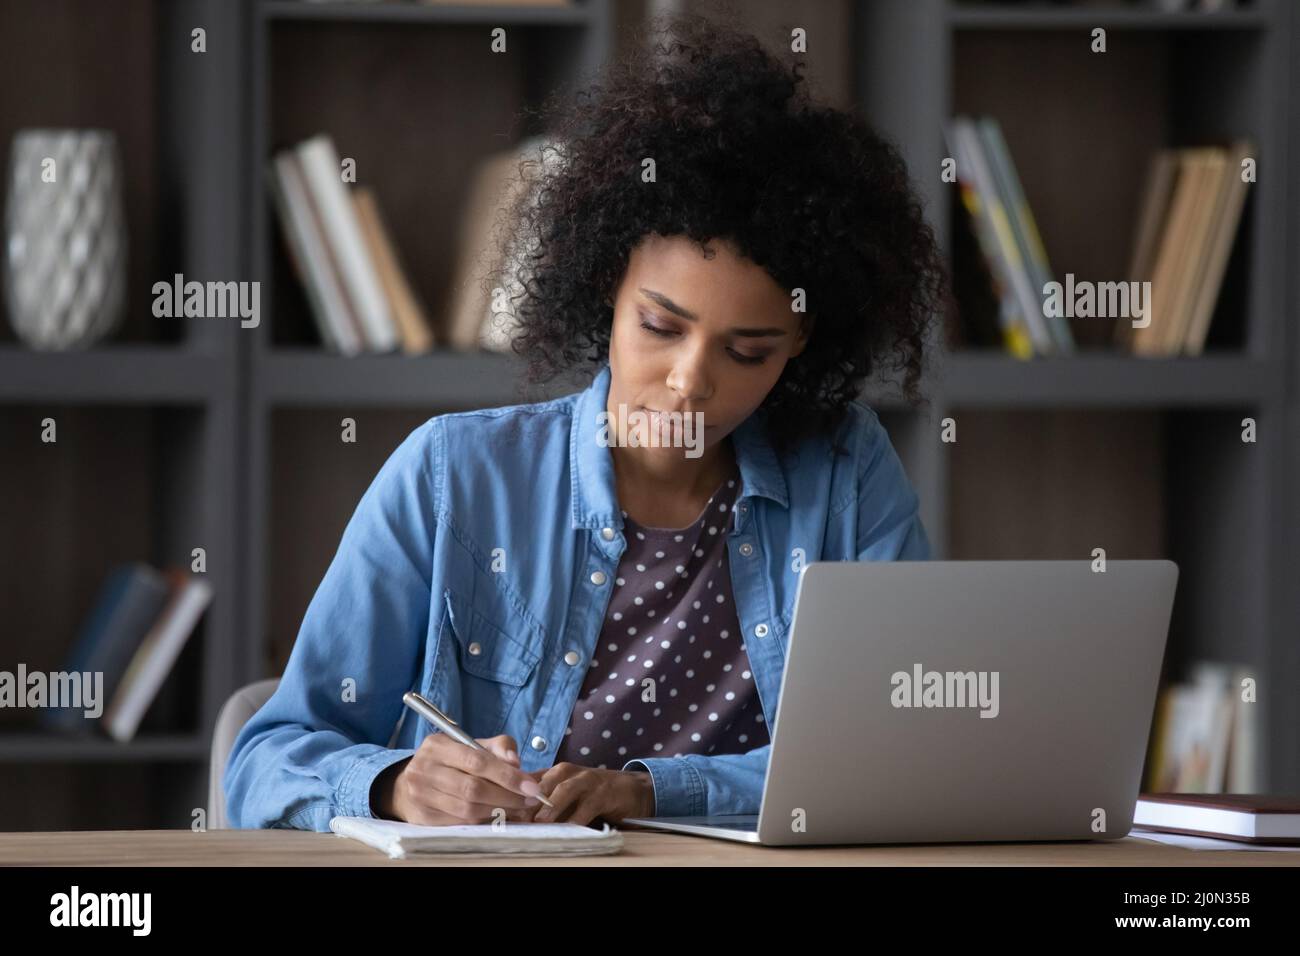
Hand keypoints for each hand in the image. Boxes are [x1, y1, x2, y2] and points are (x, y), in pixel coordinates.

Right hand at [371, 733, 543, 825]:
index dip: (507, 776)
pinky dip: (482, 820)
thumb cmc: (450, 760)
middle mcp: (424, 769)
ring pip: (467, 809)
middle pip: (473, 789)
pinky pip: (460, 823)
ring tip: (517, 807)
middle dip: (507, 796)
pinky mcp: (423, 816)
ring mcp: (421, 795)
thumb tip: (515, 763)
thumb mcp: (471, 744)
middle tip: (529, 800)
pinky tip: (496, 814)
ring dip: (498, 810)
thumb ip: (498, 747)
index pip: (477, 761)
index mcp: (437, 746)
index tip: (531, 786)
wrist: (413, 781)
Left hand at [528, 763, 655, 826]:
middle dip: (529, 799)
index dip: (516, 795)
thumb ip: (544, 805)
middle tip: (516, 817)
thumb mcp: (565, 798)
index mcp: (554, 773)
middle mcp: (568, 772)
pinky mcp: (604, 793)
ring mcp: (587, 781)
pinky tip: (570, 829)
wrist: (630, 790)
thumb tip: (516, 820)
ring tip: (540, 820)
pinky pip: (588, 806)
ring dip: (551, 806)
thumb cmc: (591, 796)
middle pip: (544, 782)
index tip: (502, 812)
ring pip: (565, 790)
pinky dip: (577, 818)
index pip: (530, 780)